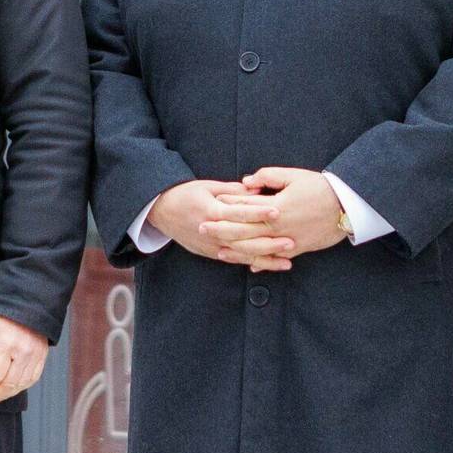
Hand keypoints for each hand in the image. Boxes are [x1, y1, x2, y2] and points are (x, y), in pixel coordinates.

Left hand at [0, 313, 51, 404]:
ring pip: (22, 384)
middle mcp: (24, 352)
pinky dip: (22, 386)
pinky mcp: (43, 356)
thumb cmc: (2, 315)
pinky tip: (13, 389)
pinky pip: (33, 378)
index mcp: (7, 344)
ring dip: (9, 393)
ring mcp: (36, 355)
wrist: (27, 304)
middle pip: (9, 383)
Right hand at [148, 180, 286, 268]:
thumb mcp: (207, 186)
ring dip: (265, 259)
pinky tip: (269, 266)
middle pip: (243, 240)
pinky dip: (252, 264)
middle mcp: (212, 232)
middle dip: (268, 242)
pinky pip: (235, 260)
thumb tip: (256, 188)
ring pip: (241, 255)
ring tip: (287, 260)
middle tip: (291, 241)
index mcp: (211, 211)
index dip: (258, 211)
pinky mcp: (211, 254)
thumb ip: (233, 190)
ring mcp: (211, 246)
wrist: (162, 211)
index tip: (278, 210)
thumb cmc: (186, 194)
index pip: (238, 213)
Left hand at [204, 168, 347, 266]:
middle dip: (221, 229)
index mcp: (276, 206)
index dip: (227, 205)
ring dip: (236, 250)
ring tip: (219, 250)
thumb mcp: (294, 175)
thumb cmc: (320, 187)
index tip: (211, 204)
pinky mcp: (298, 249)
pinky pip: (275, 258)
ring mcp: (288, 240)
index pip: (245, 206)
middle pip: (244, 230)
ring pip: (256, 248)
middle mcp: (279, 226)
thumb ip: (268, 176)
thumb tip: (247, 181)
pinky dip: (261, 262)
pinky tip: (247, 265)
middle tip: (202, 228)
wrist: (347, 206)